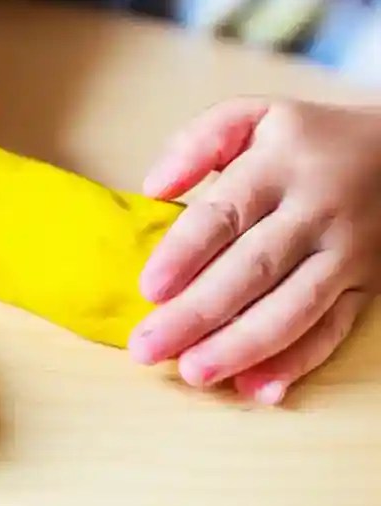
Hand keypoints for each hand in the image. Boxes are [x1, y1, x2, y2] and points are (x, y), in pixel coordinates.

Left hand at [129, 98, 380, 404]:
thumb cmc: (304, 139)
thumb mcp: (252, 116)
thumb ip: (196, 144)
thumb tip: (153, 187)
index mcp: (279, 166)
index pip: (225, 213)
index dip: (185, 253)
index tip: (149, 289)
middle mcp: (316, 211)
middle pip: (253, 269)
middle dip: (198, 314)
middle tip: (147, 349)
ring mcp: (347, 253)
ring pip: (294, 307)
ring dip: (243, 347)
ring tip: (194, 373)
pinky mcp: (366, 286)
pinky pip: (334, 330)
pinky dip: (298, 363)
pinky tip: (259, 390)